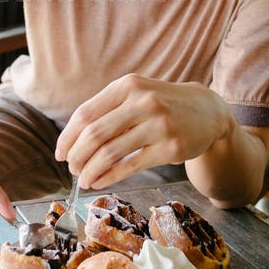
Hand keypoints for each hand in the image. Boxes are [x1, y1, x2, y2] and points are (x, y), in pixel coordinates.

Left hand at [55, 74, 231, 188]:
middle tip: (72, 169)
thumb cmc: (162, 104)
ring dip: (91, 169)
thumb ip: (108, 109)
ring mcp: (159, 125)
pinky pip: (131, 165)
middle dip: (77, 156)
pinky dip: (109, 176)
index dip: (68, 136)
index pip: (86, 113)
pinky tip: (99, 182)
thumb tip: (72, 140)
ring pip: (111, 152)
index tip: (60, 153)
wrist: (208, 111)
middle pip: (95, 134)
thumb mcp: (136, 94)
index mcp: (128, 86)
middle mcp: (143, 102)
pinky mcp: (171, 148)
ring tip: (84, 179)